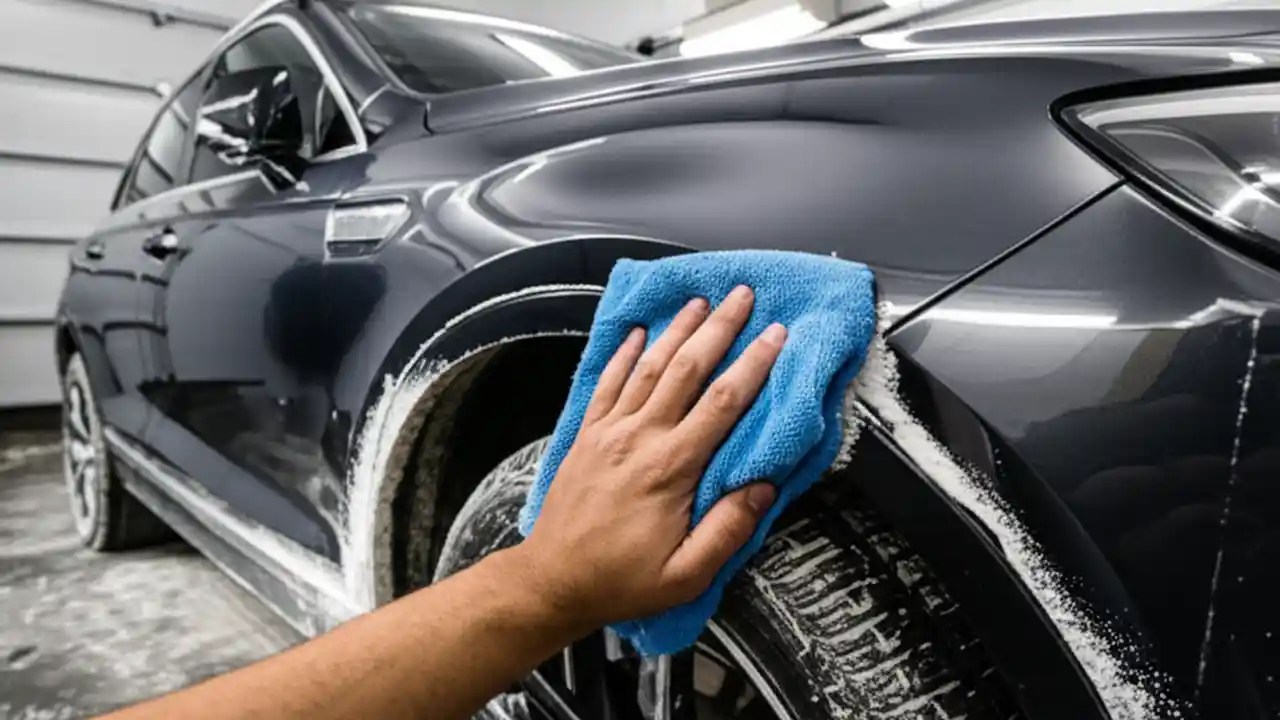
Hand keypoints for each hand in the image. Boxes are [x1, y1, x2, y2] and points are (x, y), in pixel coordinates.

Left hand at [517, 285, 783, 630]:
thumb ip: (727, 530)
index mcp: (670, 469)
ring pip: (648, 367)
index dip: (753, 364)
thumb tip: (762, 488)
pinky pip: (607, 383)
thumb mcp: (685, 574)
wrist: (552, 580)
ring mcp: (608, 433)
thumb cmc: (620, 580)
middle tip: (742, 296)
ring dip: (676, 330)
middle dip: (719, 329)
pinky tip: (636, 331)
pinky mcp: (586, 436)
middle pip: (686, 370)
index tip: (776, 335)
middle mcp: (639, 440)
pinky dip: (624, 354)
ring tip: (700, 301)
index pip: (722, 403)